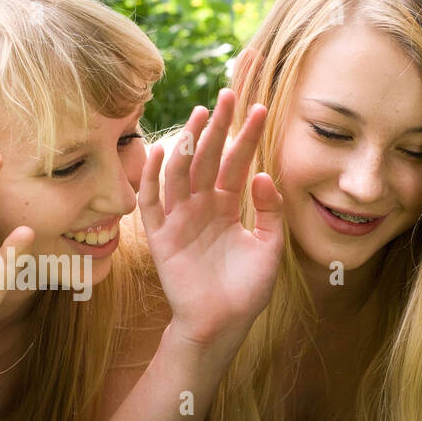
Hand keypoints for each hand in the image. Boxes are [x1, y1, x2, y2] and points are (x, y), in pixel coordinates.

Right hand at [139, 89, 283, 357]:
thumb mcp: (269, 248)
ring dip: (187, 143)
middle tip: (228, 96)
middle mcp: (201, 208)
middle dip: (218, 128)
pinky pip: (151, 203)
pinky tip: (160, 152)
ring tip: (200, 115)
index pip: (236, 164)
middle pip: (207, 159)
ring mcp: (179, 220)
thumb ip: (270, 212)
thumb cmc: (246, 291)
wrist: (221, 325)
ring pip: (180, 173)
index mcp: (226, 208)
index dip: (247, 138)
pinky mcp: (161, 238)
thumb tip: (265, 175)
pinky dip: (152, 178)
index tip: (260, 109)